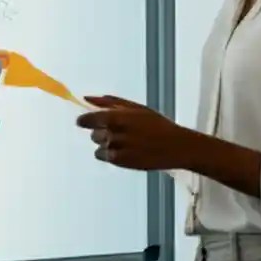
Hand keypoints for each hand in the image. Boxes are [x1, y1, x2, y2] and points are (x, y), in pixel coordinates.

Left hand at [75, 95, 196, 170]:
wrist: (176, 147)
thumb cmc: (157, 124)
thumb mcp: (135, 108)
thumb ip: (109, 102)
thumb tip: (86, 98)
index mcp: (116, 117)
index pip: (87, 119)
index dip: (84, 120)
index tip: (84, 121)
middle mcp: (114, 133)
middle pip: (93, 133)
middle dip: (102, 131)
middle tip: (120, 132)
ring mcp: (116, 149)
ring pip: (98, 145)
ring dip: (106, 143)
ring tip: (126, 142)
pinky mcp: (120, 162)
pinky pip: (103, 156)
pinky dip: (109, 154)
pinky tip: (125, 150)